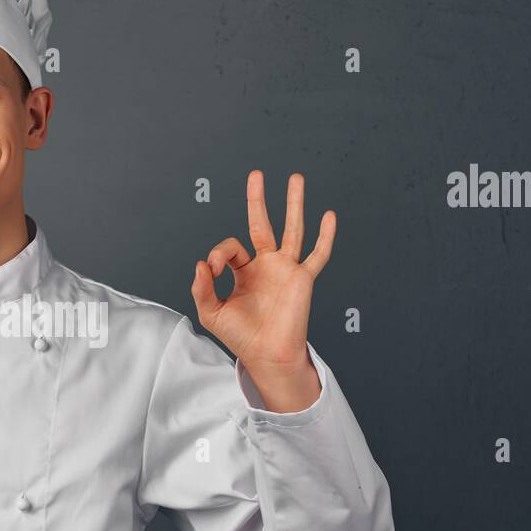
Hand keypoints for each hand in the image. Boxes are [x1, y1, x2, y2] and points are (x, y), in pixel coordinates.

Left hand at [191, 171, 334, 388]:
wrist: (266, 355)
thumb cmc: (240, 337)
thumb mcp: (211, 312)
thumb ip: (201, 288)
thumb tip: (201, 263)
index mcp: (244, 271)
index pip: (231, 248)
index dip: (219, 253)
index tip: (213, 269)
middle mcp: (266, 266)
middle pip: (262, 224)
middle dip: (258, 199)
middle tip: (256, 175)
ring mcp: (286, 270)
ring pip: (292, 229)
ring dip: (294, 203)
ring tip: (296, 178)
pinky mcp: (302, 279)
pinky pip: (317, 255)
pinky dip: (325, 237)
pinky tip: (329, 216)